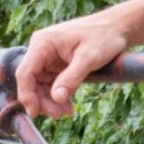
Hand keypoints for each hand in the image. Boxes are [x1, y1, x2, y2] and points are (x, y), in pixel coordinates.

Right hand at [15, 15, 130, 117]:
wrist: (117, 27)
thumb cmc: (104, 36)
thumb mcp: (89, 58)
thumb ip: (72, 78)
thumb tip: (56, 98)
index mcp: (43, 43)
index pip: (25, 72)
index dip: (27, 94)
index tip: (34, 112)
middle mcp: (41, 49)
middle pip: (31, 81)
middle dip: (42, 101)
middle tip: (58, 115)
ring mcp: (49, 57)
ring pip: (40, 85)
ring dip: (49, 102)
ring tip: (65, 113)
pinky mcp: (57, 65)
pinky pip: (51, 84)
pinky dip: (58, 97)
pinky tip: (68, 108)